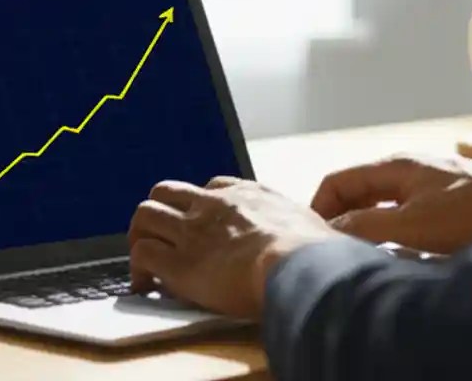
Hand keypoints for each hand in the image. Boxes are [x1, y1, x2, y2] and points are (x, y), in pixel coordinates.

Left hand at [128, 176, 341, 318]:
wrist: (301, 267)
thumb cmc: (318, 254)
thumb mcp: (316, 228)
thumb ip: (307, 232)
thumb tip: (334, 248)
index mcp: (247, 194)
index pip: (210, 187)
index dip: (199, 204)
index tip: (201, 221)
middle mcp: (213, 207)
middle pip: (167, 192)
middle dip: (159, 210)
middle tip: (162, 233)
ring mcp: (193, 232)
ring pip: (145, 216)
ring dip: (139, 235)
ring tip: (143, 257)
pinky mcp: (179, 264)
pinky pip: (142, 256)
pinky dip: (137, 269)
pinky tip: (143, 285)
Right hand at [311, 155, 471, 253]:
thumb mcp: (413, 223)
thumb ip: (366, 226)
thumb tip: (328, 232)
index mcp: (393, 167)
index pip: (336, 182)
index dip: (318, 208)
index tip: (311, 239)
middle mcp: (407, 172)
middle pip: (356, 195)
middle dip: (340, 221)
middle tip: (332, 252)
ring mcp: (427, 189)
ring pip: (380, 209)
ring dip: (366, 231)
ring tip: (360, 257)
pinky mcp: (446, 207)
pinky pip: (403, 220)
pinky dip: (391, 237)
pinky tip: (398, 257)